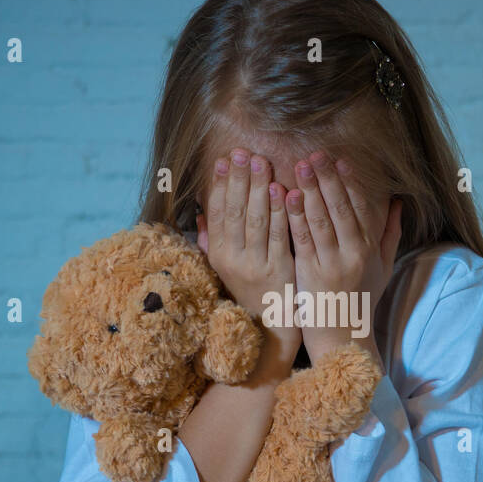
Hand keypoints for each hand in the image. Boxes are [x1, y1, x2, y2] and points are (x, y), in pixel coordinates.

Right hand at [197, 148, 302, 361]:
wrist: (270, 329)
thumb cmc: (251, 291)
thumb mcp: (225, 268)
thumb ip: (212, 240)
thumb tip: (201, 213)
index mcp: (217, 254)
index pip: (217, 212)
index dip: (220, 184)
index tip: (224, 159)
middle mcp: (232, 259)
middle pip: (234, 211)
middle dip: (238, 179)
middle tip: (243, 152)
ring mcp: (254, 265)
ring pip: (254, 220)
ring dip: (258, 188)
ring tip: (261, 161)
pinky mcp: (277, 270)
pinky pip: (277, 235)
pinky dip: (278, 211)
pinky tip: (282, 190)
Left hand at [285, 150, 402, 364]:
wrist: (344, 339)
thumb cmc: (362, 302)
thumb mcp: (383, 268)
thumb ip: (390, 234)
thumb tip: (398, 202)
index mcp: (369, 249)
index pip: (359, 209)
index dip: (349, 183)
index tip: (341, 160)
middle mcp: (353, 254)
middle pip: (339, 210)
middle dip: (327, 179)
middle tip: (315, 154)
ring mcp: (331, 264)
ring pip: (320, 221)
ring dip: (310, 191)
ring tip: (299, 167)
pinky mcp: (310, 275)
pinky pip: (302, 240)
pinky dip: (295, 217)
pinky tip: (287, 197)